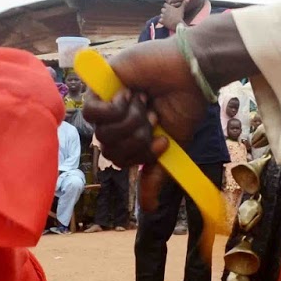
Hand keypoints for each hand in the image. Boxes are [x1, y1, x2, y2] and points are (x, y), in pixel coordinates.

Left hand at [82, 40, 204, 168]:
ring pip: (102, 133)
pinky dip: (114, 108)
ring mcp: (107, 104)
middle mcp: (118, 121)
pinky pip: (91, 112)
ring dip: (130, 120)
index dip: (140, 156)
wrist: (189, 72)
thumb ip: (155, 174)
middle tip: (153, 116)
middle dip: (137, 138)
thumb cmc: (185, 103)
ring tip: (144, 100)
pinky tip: (128, 93)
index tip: (163, 142)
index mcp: (133, 135)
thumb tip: (148, 209)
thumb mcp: (172, 145)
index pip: (121, 160)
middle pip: (110, 149)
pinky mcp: (99, 86)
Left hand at [159, 0, 185, 31]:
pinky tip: (165, 22)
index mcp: (168, 7)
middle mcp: (164, 11)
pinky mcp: (162, 21)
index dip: (167, 6)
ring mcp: (163, 16)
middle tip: (169, 14)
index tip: (170, 9)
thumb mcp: (182, 9)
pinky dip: (161, 21)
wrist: (177, 24)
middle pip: (162, 9)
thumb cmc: (180, 16)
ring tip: (167, 18)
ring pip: (161, 15)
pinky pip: (160, 20)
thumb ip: (184, 3)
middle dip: (164, 11)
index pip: (165, 4)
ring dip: (163, 16)